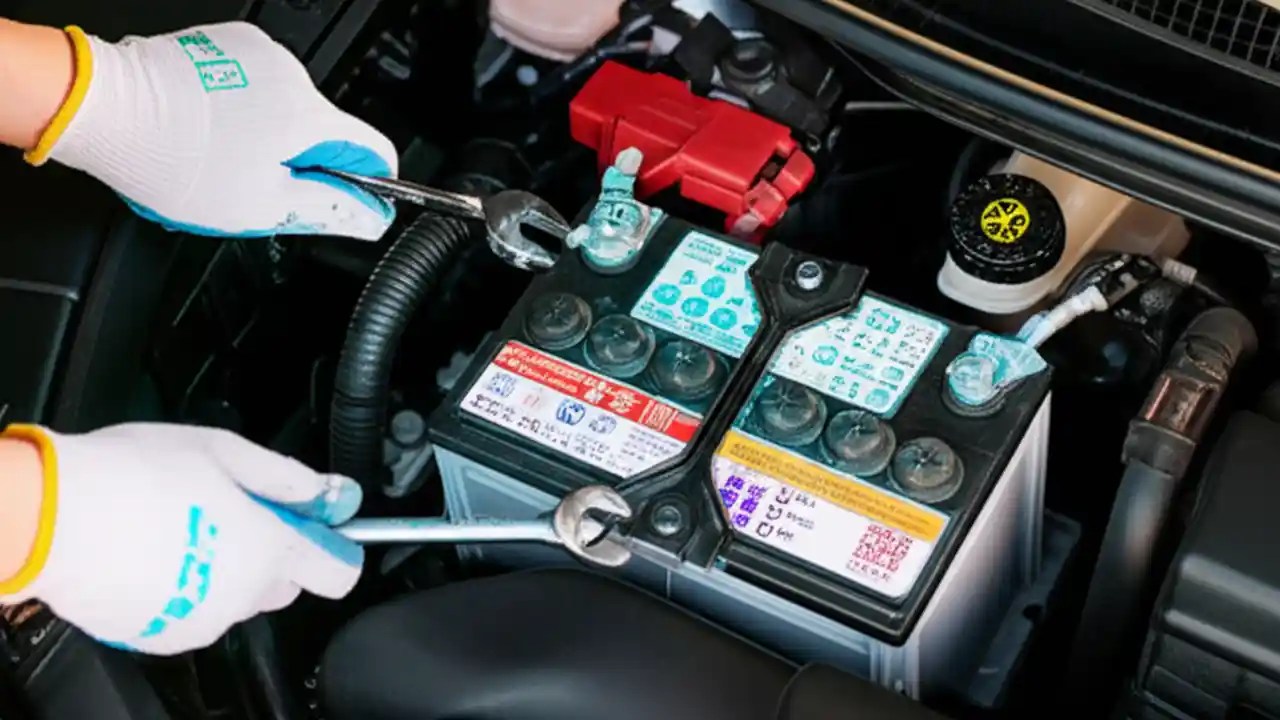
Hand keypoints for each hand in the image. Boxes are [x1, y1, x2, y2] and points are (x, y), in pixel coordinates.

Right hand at [0, 424, 363, 655]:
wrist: (51, 520)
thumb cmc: (132, 477)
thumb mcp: (224, 451)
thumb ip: (288, 478)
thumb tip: (330, 491)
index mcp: (269, 550)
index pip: (338, 572)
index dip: (333, 547)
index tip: (315, 527)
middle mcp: (243, 595)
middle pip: (282, 582)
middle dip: (267, 550)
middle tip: (228, 510)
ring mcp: (202, 620)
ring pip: (235, 597)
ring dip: (222, 568)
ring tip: (179, 526)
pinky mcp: (162, 636)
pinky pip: (192, 612)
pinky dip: (184, 588)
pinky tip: (153, 553)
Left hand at [29, 22, 397, 239]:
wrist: (107, 108)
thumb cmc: (173, 157)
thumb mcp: (260, 205)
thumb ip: (328, 209)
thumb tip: (370, 216)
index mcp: (308, 117)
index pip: (375, 152)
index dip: (369, 185)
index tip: (352, 202)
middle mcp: (293, 76)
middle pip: (327, 131)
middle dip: (303, 163)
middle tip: (259, 186)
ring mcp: (260, 55)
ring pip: (290, 110)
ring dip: (270, 136)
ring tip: (224, 155)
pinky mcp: (230, 45)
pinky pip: (258, 86)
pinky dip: (245, 110)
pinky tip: (211, 129)